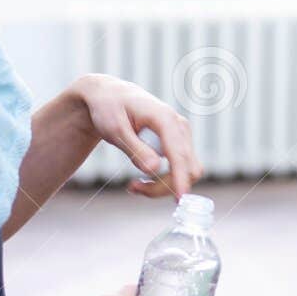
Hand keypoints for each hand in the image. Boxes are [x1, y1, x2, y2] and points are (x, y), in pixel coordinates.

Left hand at [71, 73, 202, 197]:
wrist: (110, 96)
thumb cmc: (110, 108)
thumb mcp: (115, 130)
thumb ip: (135, 149)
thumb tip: (154, 168)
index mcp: (165, 118)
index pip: (178, 153)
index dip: (180, 178)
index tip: (180, 199)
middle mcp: (179, 125)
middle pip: (187, 167)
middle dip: (164, 186)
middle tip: (133, 188)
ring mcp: (181, 134)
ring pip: (186, 170)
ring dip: (163, 185)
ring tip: (134, 185)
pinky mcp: (178, 142)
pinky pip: (180, 168)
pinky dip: (164, 179)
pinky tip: (143, 178)